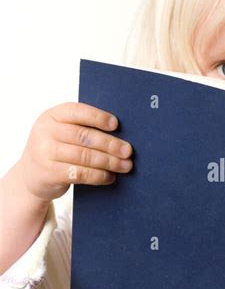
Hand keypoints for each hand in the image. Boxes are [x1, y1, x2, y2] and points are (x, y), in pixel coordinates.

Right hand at [18, 102, 133, 202]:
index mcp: (52, 115)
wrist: (32, 175)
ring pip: (84, 156)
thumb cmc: (57, 149)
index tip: (116, 124)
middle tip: (128, 151)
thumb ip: (83, 127)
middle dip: (110, 144)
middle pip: (84, 136)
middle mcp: (45, 132)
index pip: (76, 111)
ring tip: (125, 166)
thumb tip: (120, 132)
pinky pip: (80, 174)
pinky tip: (110, 176)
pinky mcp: (49, 173)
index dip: (98, 117)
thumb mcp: (62, 131)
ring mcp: (45, 153)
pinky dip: (99, 176)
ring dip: (109, 162)